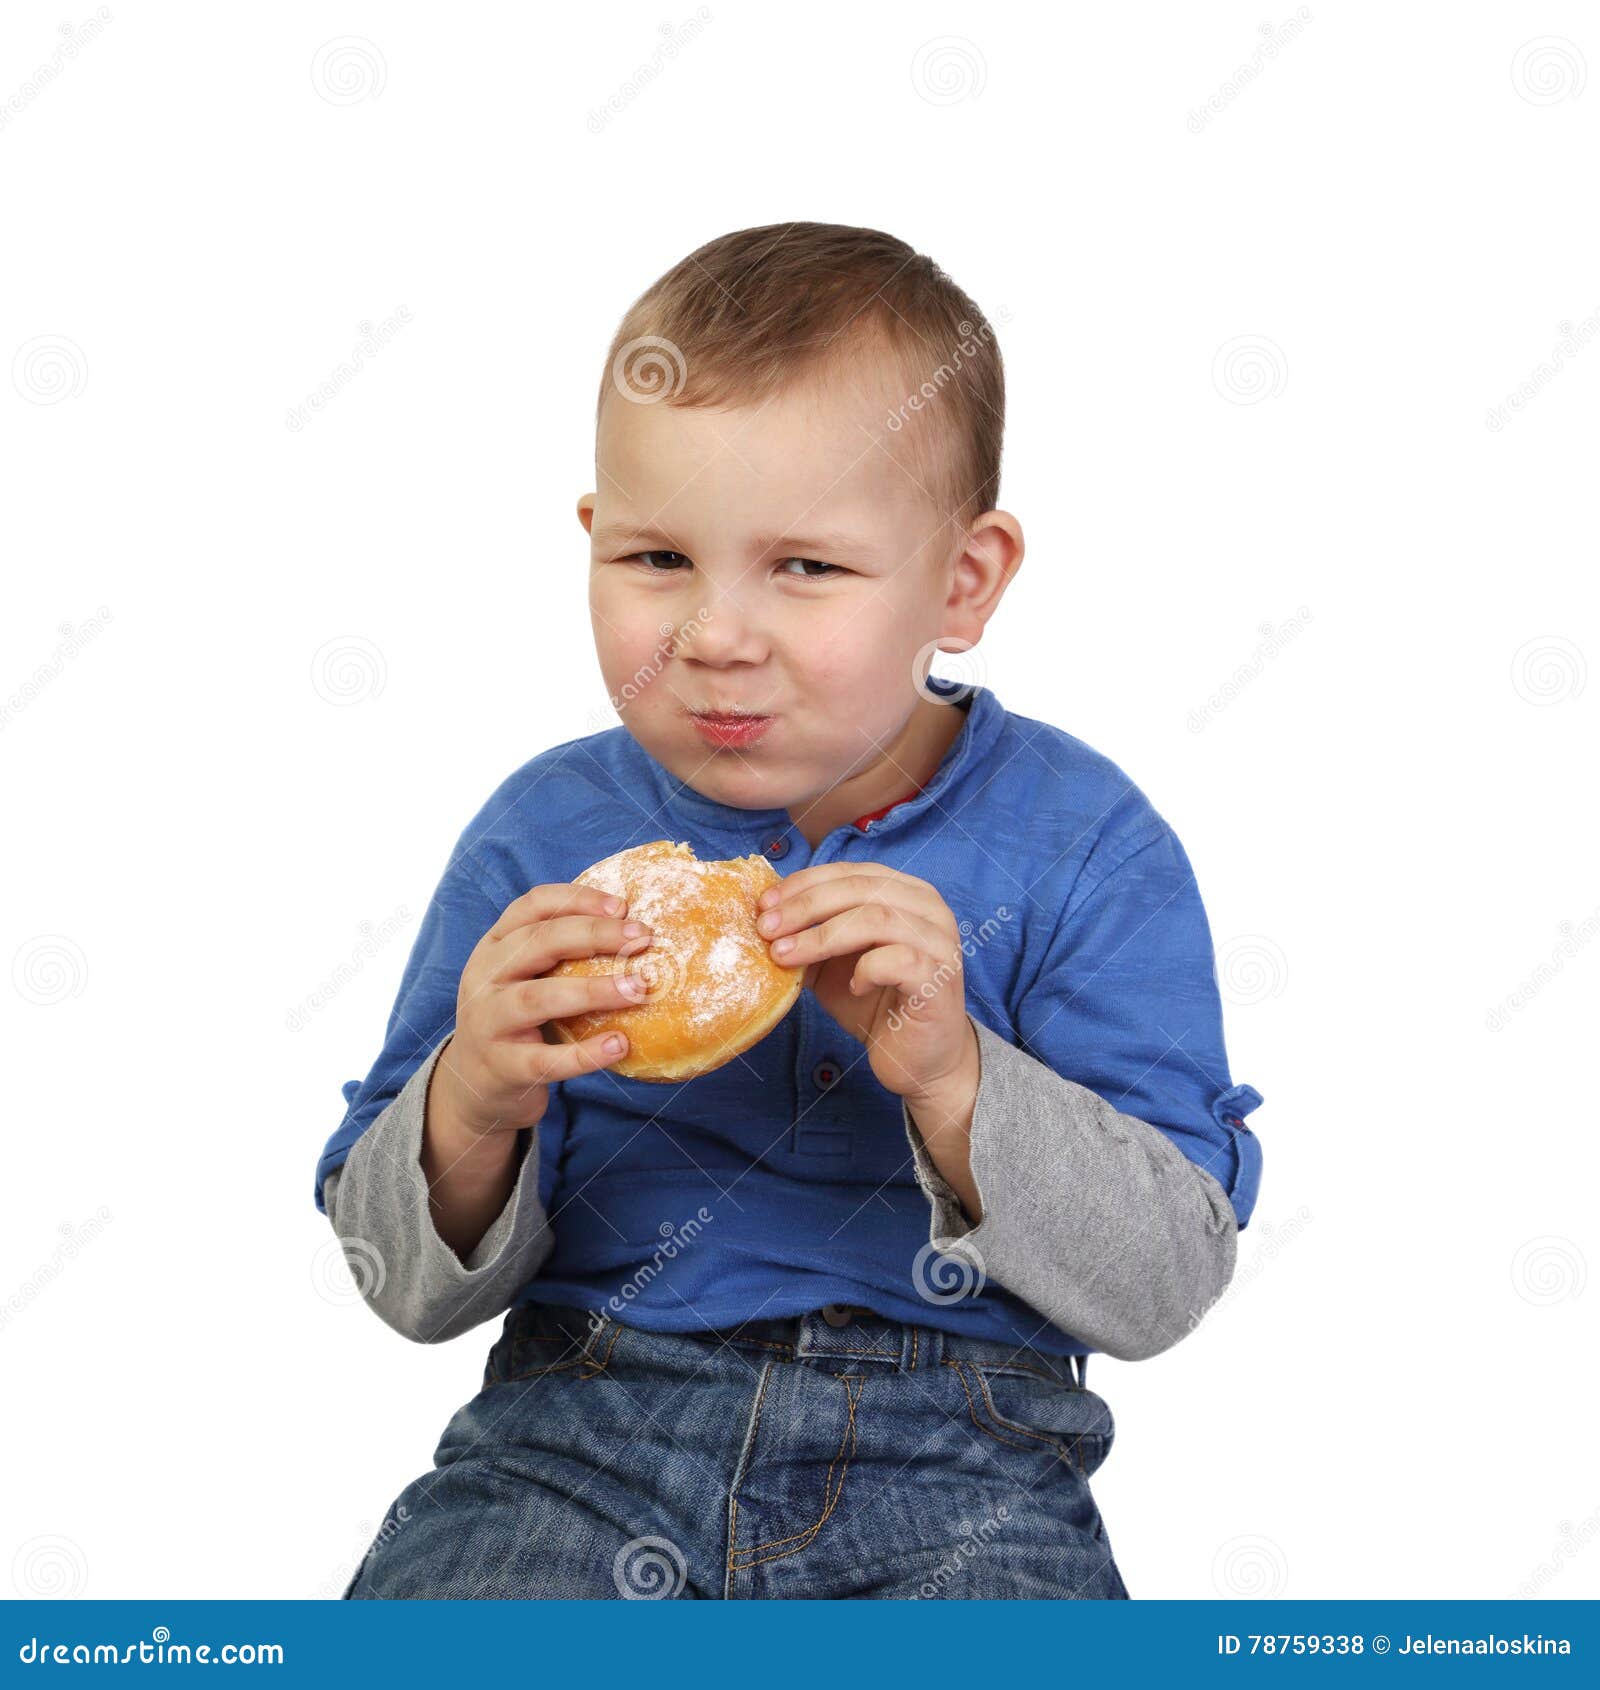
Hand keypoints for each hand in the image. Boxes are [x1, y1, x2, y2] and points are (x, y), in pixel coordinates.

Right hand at [431, 882, 653, 1139]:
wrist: (475, 1084)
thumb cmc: (518, 1020)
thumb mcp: (525, 977)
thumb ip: (562, 954)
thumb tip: (634, 932)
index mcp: (495, 946)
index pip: (532, 906)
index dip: (577, 900)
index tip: (623, 906)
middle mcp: (485, 977)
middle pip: (538, 942)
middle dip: (594, 935)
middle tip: (642, 939)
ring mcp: (488, 1022)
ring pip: (538, 998)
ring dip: (592, 991)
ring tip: (637, 989)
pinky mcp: (503, 1067)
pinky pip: (546, 1059)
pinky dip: (584, 1053)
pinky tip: (619, 1044)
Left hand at [756, 864, 977, 1105]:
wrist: (917, 1058)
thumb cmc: (877, 1004)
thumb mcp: (832, 963)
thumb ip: (809, 935)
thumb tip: (763, 916)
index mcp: (906, 893)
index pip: (850, 872)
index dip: (804, 883)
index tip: (764, 905)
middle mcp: (929, 909)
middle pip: (859, 889)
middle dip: (805, 906)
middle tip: (766, 929)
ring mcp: (939, 941)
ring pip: (876, 919)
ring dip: (821, 936)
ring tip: (785, 956)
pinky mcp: (938, 978)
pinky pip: (897, 960)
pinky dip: (866, 969)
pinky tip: (853, 987)